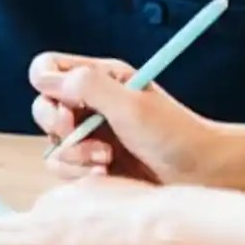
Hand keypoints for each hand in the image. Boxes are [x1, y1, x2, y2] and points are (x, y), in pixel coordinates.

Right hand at [29, 53, 217, 184]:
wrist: (202, 175)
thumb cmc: (173, 134)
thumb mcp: (130, 104)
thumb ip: (88, 86)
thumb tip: (44, 78)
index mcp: (99, 78)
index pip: (48, 68)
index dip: (46, 85)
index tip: (66, 107)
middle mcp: (90, 104)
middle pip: (42, 107)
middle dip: (58, 127)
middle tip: (80, 136)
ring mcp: (89, 136)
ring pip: (52, 144)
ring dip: (75, 156)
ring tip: (106, 161)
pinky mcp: (92, 165)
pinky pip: (63, 169)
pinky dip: (80, 174)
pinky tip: (107, 176)